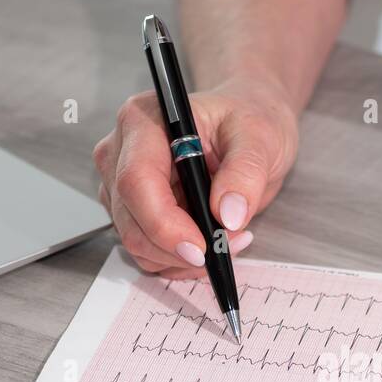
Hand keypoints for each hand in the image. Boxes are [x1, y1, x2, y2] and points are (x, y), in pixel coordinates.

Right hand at [92, 76, 299, 276]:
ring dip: (182, 257)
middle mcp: (122, 151)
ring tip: (228, 238)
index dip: (164, 224)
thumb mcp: (259, 138)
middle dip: (178, 247)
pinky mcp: (131, 210)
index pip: (137, 181)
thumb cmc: (247, 121)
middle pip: (131, 219)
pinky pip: (147, 251)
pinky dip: (179, 259)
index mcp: (144, 122)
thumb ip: (245, 173)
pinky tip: (211, 239)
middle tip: (228, 246)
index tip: (202, 249)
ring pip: (137, 242)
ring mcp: (121, 184)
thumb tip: (228, 216)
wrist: (245, 130)